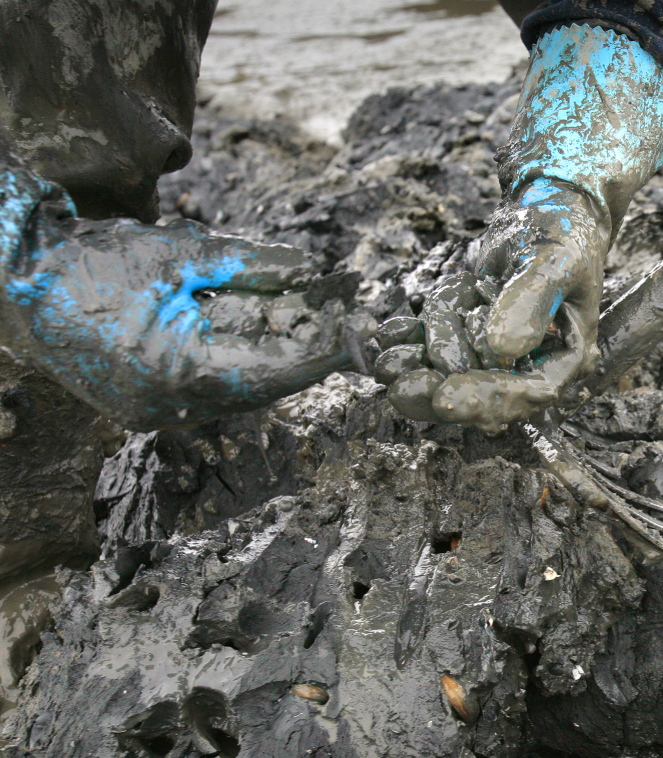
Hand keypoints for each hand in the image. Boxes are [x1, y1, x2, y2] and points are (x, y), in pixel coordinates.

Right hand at [1, 160, 364, 429]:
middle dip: (295, 356)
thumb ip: (249, 265)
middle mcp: (165, 406)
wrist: (15, 281)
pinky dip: (232, 364)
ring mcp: (149, 411)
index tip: (351, 338)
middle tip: (332, 328)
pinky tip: (249, 336)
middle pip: (255, 389)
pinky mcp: (138, 405)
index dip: (315, 355)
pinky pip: (203, 391)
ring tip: (297, 326)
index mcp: (175, 372)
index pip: (269, 373)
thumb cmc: (92, 263)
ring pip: (232, 392)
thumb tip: (307, 272)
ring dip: (265, 360)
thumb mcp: (179, 254)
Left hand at [377, 179, 607, 432]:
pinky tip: (390, 336)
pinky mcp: (472, 335)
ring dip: (420, 367)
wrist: (543, 209)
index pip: (529, 392)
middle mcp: (534, 362)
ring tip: (387, 360)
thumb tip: (503, 348)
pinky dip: (411, 343)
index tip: (445, 396)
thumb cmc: (559, 231)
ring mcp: (499, 351)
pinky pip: (438, 350)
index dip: (487, 399)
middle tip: (400, 390)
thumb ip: (530, 300)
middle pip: (485, 394)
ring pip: (454, 373)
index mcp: (566, 355)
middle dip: (440, 389)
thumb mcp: (551, 259)